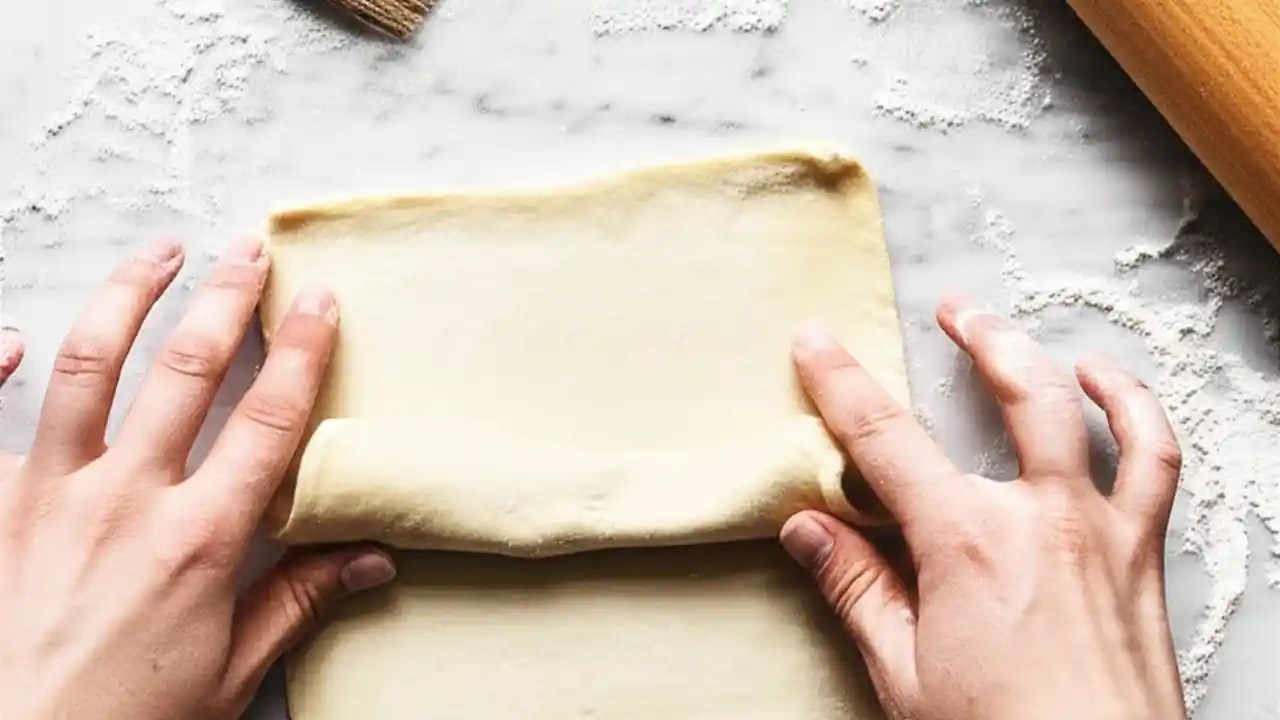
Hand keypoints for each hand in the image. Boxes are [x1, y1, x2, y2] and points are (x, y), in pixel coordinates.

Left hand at [0, 238, 395, 718]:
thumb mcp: (229, 673)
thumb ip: (298, 601)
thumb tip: (373, 559)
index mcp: (198, 540)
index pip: (267, 421)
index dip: (302, 352)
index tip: (321, 302)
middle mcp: (124, 501)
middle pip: (188, 372)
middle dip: (227, 300)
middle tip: (250, 251)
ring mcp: (46, 495)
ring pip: (89, 367)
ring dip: (130, 297)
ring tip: (161, 251)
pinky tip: (13, 333)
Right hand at [781, 296, 1184, 719]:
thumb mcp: (905, 674)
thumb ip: (859, 591)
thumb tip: (807, 529)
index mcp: (968, 543)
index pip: (885, 441)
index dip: (840, 384)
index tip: (814, 342)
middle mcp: (1041, 517)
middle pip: (1013, 394)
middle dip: (978, 337)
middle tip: (948, 309)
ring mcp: (1102, 530)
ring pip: (1088, 414)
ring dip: (1056, 359)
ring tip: (1030, 333)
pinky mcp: (1144, 556)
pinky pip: (1156, 466)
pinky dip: (1139, 417)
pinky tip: (1112, 393)